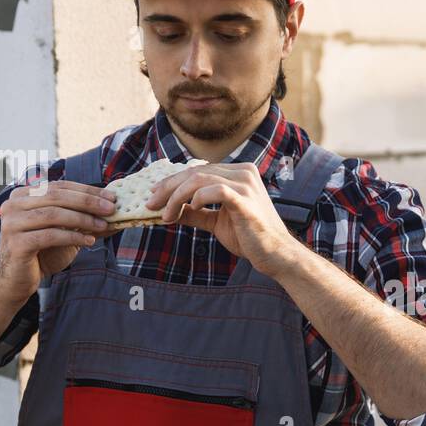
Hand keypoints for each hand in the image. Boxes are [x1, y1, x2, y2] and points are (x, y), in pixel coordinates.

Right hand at [0, 180, 118, 301]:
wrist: (17, 280)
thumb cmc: (42, 253)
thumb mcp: (64, 231)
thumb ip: (83, 218)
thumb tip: (114, 210)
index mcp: (22, 195)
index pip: (59, 186)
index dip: (87, 190)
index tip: (111, 196)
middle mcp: (13, 205)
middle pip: (56, 196)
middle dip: (87, 202)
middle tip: (111, 208)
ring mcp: (12, 223)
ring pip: (53, 214)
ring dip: (83, 219)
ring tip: (103, 225)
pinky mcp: (16, 243)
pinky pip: (50, 235)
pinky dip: (73, 236)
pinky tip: (90, 240)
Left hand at [145, 162, 302, 277]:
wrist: (274, 254)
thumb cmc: (249, 238)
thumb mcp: (216, 222)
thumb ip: (195, 213)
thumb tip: (170, 210)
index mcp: (238, 173)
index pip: (198, 171)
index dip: (172, 182)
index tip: (154, 196)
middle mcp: (243, 172)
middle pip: (195, 172)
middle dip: (168, 188)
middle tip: (151, 204)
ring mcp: (246, 183)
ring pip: (200, 180)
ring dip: (177, 197)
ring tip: (166, 214)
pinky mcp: (245, 199)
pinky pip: (215, 190)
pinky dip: (197, 198)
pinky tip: (189, 209)